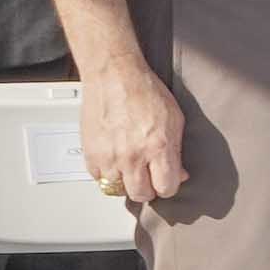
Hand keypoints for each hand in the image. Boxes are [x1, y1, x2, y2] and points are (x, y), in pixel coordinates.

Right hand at [71, 55, 189, 209]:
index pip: (166, 188)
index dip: (168, 186)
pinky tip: (114, 160)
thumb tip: (179, 174)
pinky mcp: (91, 153)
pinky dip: (107, 173)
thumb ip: (176, 150)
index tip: (166, 181)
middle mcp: (132, 155)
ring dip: (125, 182)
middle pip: (141, 195)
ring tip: (130, 167)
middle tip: (148, 178)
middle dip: (148, 189)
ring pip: (118, 190)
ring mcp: (109, 156)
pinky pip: (98, 178)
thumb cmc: (144, 90)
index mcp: (158, 146)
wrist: (114, 74)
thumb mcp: (174, 119)